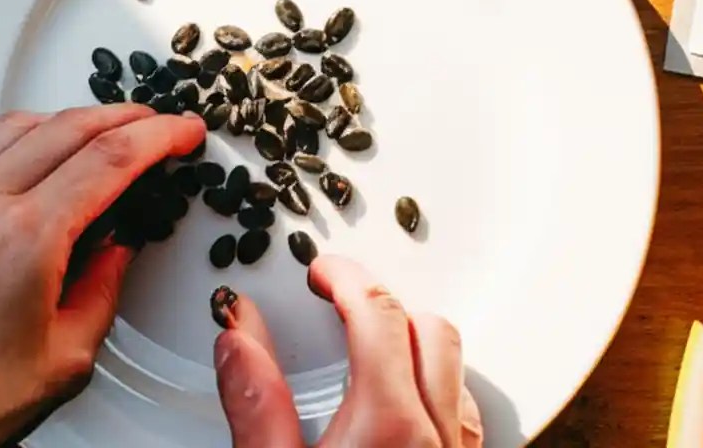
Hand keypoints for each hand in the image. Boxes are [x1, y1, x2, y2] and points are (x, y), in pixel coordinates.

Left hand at [0, 105, 205, 447]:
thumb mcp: (63, 357)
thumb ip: (102, 289)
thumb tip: (117, 249)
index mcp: (25, 239)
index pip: (110, 160)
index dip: (159, 137)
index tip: (183, 131)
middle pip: (69, 127)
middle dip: (126, 117)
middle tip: (158, 123)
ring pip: (19, 123)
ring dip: (73, 117)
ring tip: (104, 126)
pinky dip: (18, 129)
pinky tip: (33, 141)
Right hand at [214, 256, 483, 446]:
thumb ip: (257, 404)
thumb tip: (238, 335)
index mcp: (390, 424)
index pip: (378, 315)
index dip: (346, 279)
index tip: (322, 271)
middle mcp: (436, 436)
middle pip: (429, 330)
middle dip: (382, 303)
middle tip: (338, 298)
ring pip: (455, 370)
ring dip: (416, 343)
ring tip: (371, 341)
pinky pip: (464, 412)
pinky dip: (438, 387)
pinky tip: (409, 399)